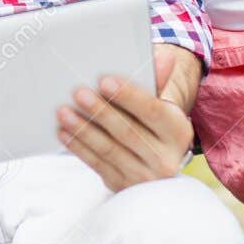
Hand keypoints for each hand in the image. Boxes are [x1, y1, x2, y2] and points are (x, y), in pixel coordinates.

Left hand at [57, 50, 197, 191]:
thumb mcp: (161, 104)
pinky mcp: (123, 186)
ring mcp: (145, 177)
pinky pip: (98, 165)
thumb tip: (165, 58)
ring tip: (64, 111)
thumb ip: (160, 81)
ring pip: (109, 150)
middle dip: (101, 111)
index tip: (105, 80)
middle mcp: (166, 158)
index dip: (128, 95)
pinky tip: (64, 132)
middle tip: (78, 93)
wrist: (158, 163)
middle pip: (128, 131)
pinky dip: (79, 148)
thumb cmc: (154, 124)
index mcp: (179, 132)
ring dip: (83, 130)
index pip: (153, 110)